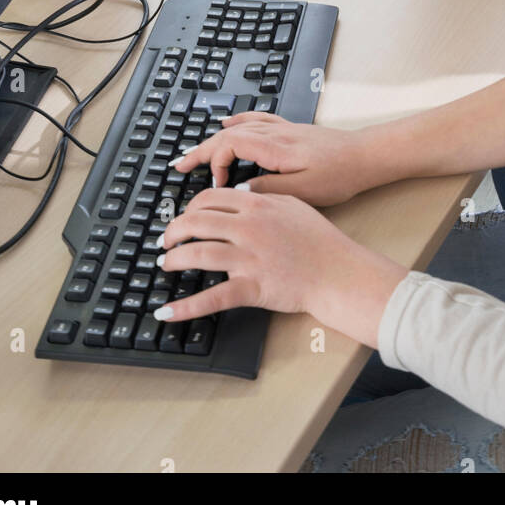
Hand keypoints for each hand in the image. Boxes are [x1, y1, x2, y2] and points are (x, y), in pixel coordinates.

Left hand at [154, 186, 406, 342]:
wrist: (337, 272)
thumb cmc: (319, 239)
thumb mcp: (293, 203)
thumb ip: (264, 196)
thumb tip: (239, 193)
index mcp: (255, 205)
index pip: (208, 199)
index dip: (188, 208)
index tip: (184, 217)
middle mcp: (247, 227)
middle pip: (195, 222)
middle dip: (173, 232)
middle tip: (167, 241)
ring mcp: (248, 258)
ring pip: (196, 254)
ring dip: (173, 259)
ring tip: (166, 263)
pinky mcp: (251, 287)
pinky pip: (212, 297)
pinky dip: (185, 307)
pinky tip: (167, 311)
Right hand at [173, 111, 370, 206]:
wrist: (365, 156)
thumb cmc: (340, 174)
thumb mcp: (303, 190)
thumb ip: (268, 189)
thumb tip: (239, 191)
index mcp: (275, 147)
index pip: (230, 145)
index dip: (215, 164)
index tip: (217, 186)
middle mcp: (275, 133)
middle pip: (227, 134)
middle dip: (201, 149)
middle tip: (179, 165)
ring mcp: (282, 129)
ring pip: (238, 127)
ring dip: (214, 138)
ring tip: (195, 151)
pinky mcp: (290, 131)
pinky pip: (255, 119)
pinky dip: (237, 121)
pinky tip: (227, 122)